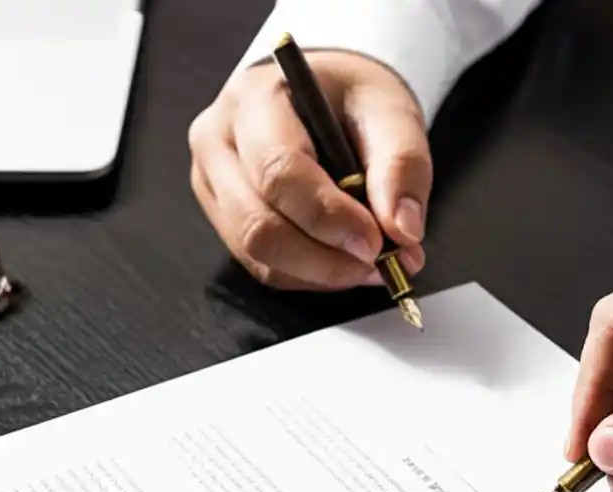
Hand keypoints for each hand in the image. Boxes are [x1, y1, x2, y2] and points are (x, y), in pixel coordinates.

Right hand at [188, 50, 429, 289]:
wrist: (322, 96)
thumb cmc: (351, 98)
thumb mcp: (391, 112)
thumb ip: (401, 166)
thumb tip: (402, 230)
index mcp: (254, 99)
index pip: (278, 173)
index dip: (326, 217)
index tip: (375, 242)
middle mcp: (218, 140)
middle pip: (257, 224)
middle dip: (323, 258)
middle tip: (378, 263)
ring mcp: (211, 181)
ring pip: (256, 254)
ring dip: (319, 272)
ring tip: (369, 263)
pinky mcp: (220, 215)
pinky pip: (259, 265)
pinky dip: (307, 275)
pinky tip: (341, 260)